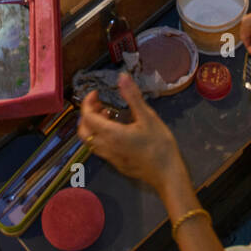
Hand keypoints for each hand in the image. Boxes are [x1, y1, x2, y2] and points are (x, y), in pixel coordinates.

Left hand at [77, 74, 183, 194]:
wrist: (166, 174)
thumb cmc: (158, 144)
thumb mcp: (148, 117)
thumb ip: (132, 97)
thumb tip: (122, 77)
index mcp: (110, 134)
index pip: (87, 117)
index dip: (87, 103)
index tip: (96, 93)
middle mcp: (105, 147)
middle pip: (83, 131)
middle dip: (86, 115)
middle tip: (100, 103)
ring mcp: (109, 157)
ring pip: (90, 141)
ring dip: (93, 126)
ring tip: (108, 114)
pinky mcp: (115, 164)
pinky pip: (99, 148)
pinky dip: (100, 135)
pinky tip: (116, 130)